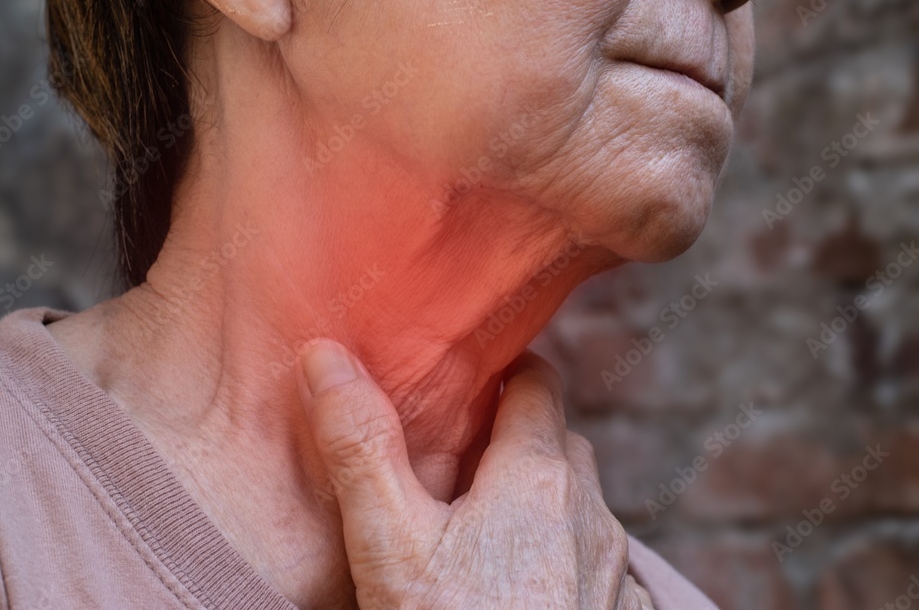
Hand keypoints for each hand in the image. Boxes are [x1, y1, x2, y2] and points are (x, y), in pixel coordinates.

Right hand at [295, 340, 652, 609]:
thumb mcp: (389, 541)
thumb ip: (361, 445)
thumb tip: (325, 354)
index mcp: (537, 476)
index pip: (537, 383)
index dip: (504, 373)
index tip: (467, 382)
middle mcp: (590, 512)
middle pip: (559, 442)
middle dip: (517, 435)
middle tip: (461, 453)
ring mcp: (613, 568)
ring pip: (581, 502)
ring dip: (545, 495)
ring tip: (488, 520)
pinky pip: (599, 559)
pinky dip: (568, 551)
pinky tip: (529, 585)